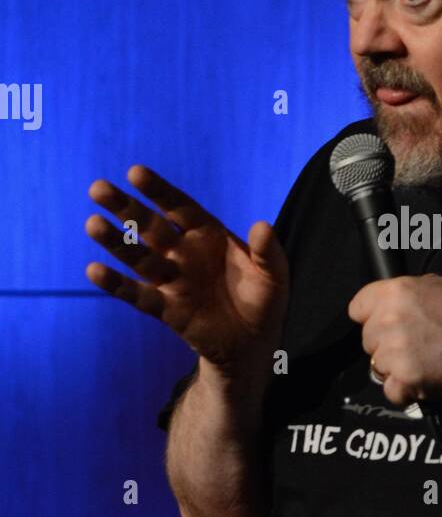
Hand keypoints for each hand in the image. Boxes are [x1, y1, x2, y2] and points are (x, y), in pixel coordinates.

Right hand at [84, 165, 289, 372]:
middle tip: (98, 189)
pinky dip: (117, 284)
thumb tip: (262, 226)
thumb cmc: (263, 300)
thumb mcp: (273, 275)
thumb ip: (267, 251)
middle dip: (126, 209)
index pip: (179, 208)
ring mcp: (172, 280)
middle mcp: (184, 253)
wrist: (252, 343)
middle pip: (151, 226)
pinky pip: (138, 294)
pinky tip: (94, 270)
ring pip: (139, 257)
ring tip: (93, 224)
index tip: (135, 173)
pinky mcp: (165, 309)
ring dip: (117, 242)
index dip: (159, 191)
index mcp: (208, 235)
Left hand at [347, 273, 441, 408]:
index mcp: (397, 291)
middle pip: (367, 340)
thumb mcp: (440, 288)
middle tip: (417, 347)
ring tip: (427, 363)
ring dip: (397, 370)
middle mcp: (390, 318)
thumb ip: (406, 294)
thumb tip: (386, 304)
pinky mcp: (405, 378)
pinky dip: (407, 392)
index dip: (372, 318)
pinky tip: (427, 381)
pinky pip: (390, 391)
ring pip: (377, 366)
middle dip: (387, 346)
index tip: (386, 327)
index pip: (357, 308)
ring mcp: (395, 349)